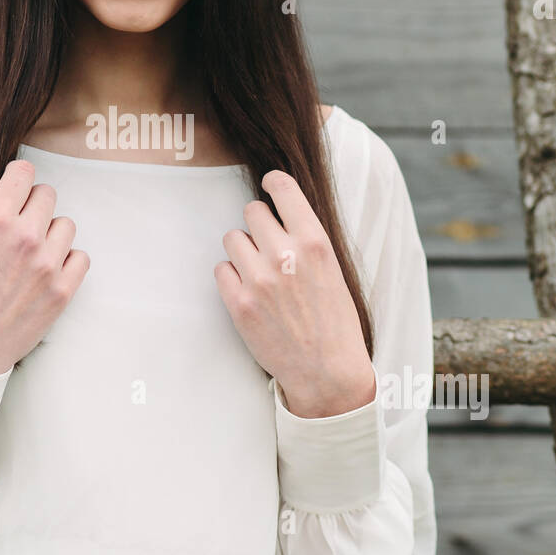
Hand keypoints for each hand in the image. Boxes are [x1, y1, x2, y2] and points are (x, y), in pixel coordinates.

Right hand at [0, 159, 89, 376]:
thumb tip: (8, 198)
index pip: (23, 173)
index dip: (18, 180)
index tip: (17, 189)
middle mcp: (24, 238)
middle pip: (48, 195)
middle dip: (34, 207)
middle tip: (22, 227)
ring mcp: (47, 265)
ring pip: (66, 225)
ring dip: (52, 235)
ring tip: (33, 255)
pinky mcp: (62, 290)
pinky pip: (81, 257)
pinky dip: (68, 262)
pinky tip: (49, 272)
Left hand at [213, 169, 374, 418]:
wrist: (327, 371)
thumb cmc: (335, 321)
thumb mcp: (333, 270)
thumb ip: (306, 240)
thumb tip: (279, 213)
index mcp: (314, 243)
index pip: (283, 189)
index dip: (273, 183)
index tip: (269, 186)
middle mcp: (285, 256)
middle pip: (252, 211)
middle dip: (258, 224)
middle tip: (269, 245)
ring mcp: (259, 280)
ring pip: (232, 238)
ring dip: (242, 249)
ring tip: (259, 271)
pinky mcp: (239, 304)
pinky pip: (221, 269)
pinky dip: (231, 277)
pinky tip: (249, 290)